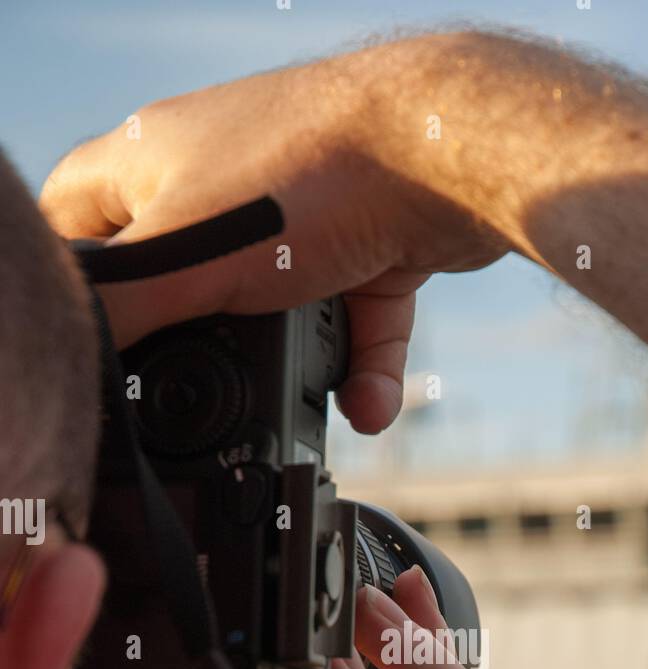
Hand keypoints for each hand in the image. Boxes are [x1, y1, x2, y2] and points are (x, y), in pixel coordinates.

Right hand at [39, 36, 507, 434]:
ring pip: (275, 310)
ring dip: (292, 370)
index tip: (94, 343)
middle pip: (180, 276)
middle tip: (200, 388)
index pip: (76, 219)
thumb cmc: (306, 178)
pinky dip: (361, 369)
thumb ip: (119, 311)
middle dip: (197, 341)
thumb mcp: (181, 259)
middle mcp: (220, 177)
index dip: (76, 281)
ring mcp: (298, 210)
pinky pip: (354, 322)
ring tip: (299, 405)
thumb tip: (78, 352)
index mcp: (150, 161)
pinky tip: (368, 406)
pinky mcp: (368, 240)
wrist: (445, 156)